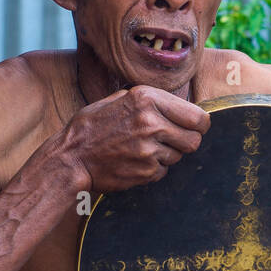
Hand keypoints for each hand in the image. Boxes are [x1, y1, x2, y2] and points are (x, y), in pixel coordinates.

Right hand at [62, 84, 210, 193]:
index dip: (199, 124)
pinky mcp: (146, 172)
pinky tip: (134, 161)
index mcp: (146, 99)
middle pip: (194, 140)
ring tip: (143, 149)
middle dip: (186, 141)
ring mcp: (150, 150)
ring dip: (167, 155)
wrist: (70, 158)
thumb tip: (181, 107)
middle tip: (172, 141)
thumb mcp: (118, 99)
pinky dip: (153, 169)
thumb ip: (149, 101)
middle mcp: (151, 123)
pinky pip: (163, 171)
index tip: (195, 127)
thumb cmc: (92, 127)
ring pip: (179, 156)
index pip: (197, 116)